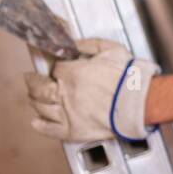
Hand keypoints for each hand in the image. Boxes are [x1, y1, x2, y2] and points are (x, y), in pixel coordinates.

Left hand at [25, 38, 160, 142]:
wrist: (140, 102)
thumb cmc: (130, 78)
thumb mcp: (112, 50)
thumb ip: (90, 44)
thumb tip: (75, 43)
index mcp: (72, 73)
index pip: (54, 68)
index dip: (54, 67)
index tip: (55, 67)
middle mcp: (65, 93)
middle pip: (38, 87)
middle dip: (33, 82)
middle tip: (32, 79)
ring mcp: (67, 113)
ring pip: (41, 107)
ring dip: (35, 101)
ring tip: (34, 98)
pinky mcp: (73, 130)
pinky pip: (50, 129)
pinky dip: (40, 125)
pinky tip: (36, 122)